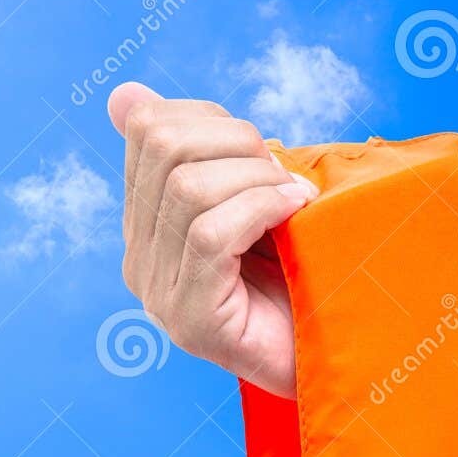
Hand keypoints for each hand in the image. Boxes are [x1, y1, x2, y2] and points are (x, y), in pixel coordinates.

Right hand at [107, 83, 314, 397]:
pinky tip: (296, 213)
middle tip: (284, 172)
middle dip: (236, 141)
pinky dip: (262, 208)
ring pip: (186, 188)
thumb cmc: (299, 280)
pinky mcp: (190, 321)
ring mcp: (159, 296)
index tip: (261, 149)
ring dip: (257, 176)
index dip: (209, 116)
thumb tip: (123, 95)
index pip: (146, 130)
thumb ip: (203, 154)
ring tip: (296, 197)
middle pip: (162, 148)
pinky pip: (210, 235)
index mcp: (144, 226)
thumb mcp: (249, 201)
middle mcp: (138, 262)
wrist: (334, 361)